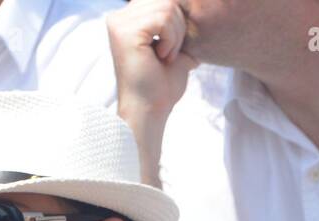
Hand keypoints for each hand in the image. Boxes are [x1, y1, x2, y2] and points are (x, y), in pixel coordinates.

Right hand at [107, 0, 197, 124]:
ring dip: (175, 37)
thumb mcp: (177, 52)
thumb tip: (198, 16)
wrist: (149, 110)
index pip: (164, 2)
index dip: (179, 21)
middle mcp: (120, 17)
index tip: (173, 49)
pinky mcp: (125, 31)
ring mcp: (120, 22)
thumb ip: (182, 31)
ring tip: (165, 57)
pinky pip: (163, 20)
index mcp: (129, 19)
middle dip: (179, 28)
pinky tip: (161, 57)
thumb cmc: (161, 87)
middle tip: (170, 55)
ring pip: (167, 7)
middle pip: (167, 1)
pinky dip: (170, 40)